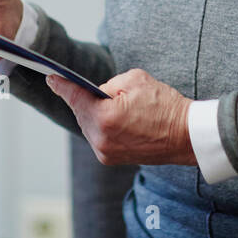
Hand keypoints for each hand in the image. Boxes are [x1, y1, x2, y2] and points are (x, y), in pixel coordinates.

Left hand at [46, 69, 195, 166]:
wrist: (186, 136)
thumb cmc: (165, 105)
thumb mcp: (135, 80)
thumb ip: (108, 85)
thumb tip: (97, 94)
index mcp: (105, 118)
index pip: (75, 97)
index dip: (62, 86)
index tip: (51, 78)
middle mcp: (101, 139)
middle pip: (81, 112)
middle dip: (84, 99)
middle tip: (85, 87)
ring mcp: (106, 152)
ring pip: (88, 126)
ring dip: (93, 114)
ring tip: (106, 104)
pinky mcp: (111, 159)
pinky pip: (97, 137)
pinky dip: (101, 126)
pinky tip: (112, 118)